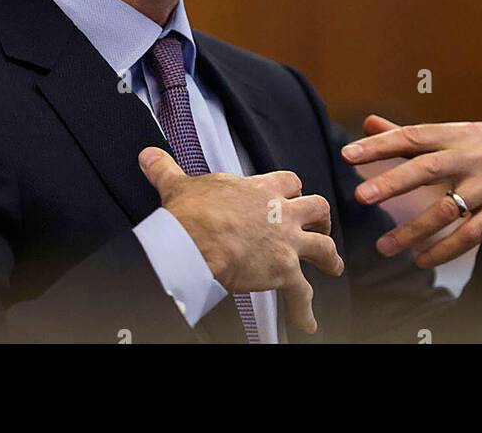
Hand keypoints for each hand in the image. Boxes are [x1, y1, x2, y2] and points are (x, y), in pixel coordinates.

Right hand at [138, 147, 342, 333]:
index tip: (292, 195)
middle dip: (322, 218)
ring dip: (331, 258)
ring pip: (323, 247)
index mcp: (261, 190)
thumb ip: (167, 169)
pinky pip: (302, 294)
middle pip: (318, 208)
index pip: (289, 182)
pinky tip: (308, 324)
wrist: (195, 242)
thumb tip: (147, 156)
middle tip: (321, 226)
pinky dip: (305, 311)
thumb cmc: (191, 213)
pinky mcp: (283, 272)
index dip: (292, 189)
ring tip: (334, 267)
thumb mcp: (178, 185)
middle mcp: (281, 214)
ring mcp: (286, 243)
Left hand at [341, 115, 481, 267]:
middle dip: (393, 182)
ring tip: (384, 247)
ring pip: (447, 209)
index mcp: (456, 134)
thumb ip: (411, 135)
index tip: (348, 155)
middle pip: (428, 168)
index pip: (413, 136)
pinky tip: (422, 259)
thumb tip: (368, 123)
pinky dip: (445, 249)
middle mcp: (473, 156)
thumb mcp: (455, 135)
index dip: (380, 145)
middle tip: (361, 197)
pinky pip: (471, 234)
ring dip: (413, 230)